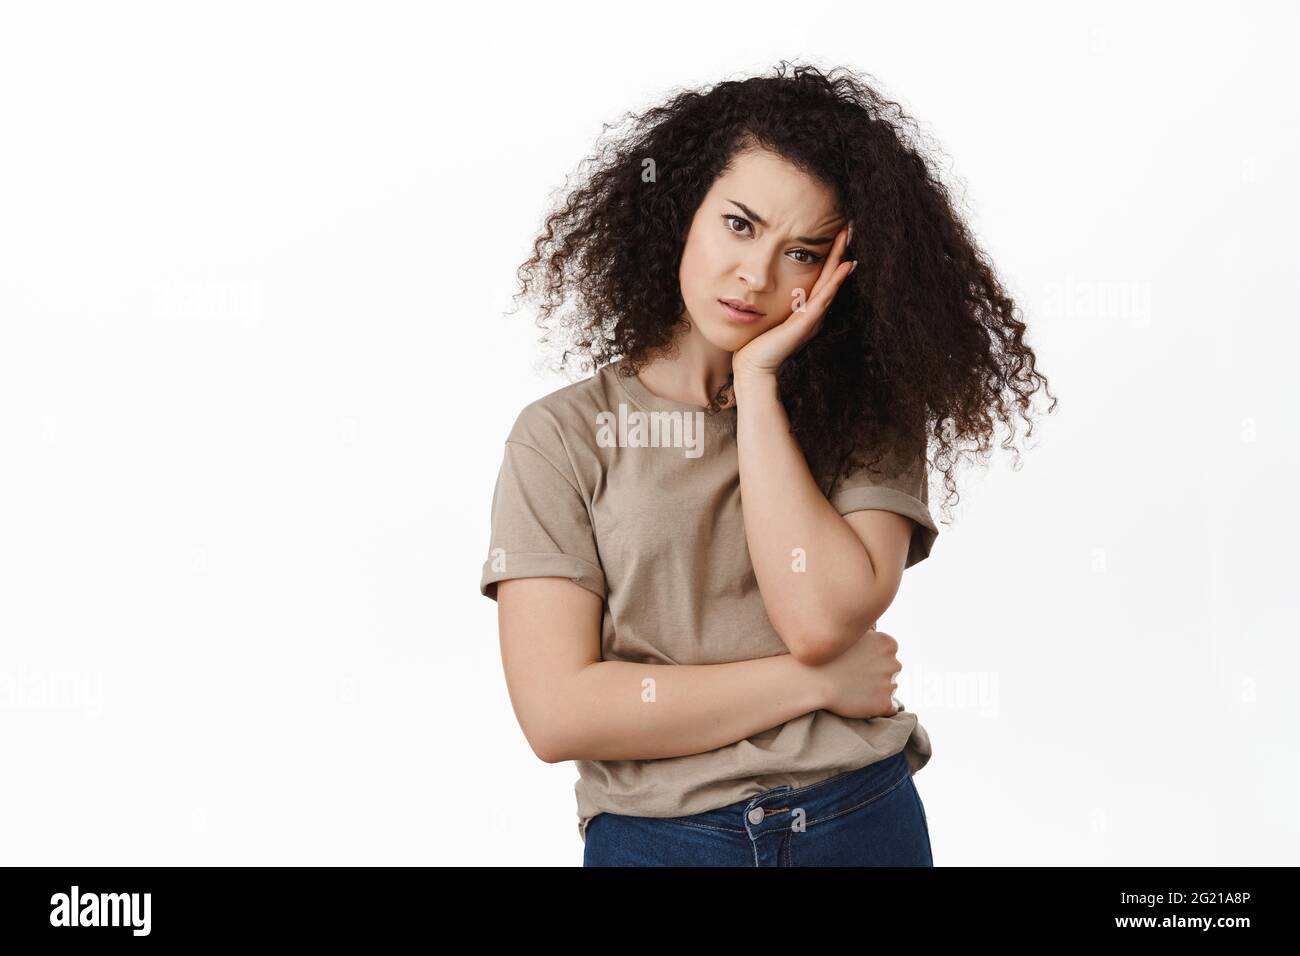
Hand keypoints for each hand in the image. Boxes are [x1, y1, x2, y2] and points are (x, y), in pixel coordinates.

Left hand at [732, 223, 855, 378]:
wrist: (754, 367)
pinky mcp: (806, 324)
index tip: (836, 233)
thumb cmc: (757, 343)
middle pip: (831, 277)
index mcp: (807, 310)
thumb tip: (769, 286)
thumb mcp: (770, 315)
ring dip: (841, 260)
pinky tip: (843, 267)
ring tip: (848, 238)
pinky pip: (823, 298)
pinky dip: (834, 282)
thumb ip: (776, 303)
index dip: (830, 256)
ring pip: (830, 283)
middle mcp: (814, 313)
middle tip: (849, 226)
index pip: (822, 278)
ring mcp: (812, 318)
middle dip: (840, 251)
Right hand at [814, 626, 901, 719]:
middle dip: (877, 674)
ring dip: (876, 690)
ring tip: (852, 688)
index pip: (888, 653)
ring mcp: (889, 685)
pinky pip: (889, 707)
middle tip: (853, 676)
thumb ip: (867, 634)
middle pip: (890, 670)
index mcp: (888, 644)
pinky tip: (860, 701)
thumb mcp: (849, 634)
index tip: (856, 662)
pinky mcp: (883, 704)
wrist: (810, 680)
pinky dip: (879, 707)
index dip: (872, 658)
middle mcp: (893, 663)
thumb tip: (875, 633)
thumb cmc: (825, 655)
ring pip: (889, 689)